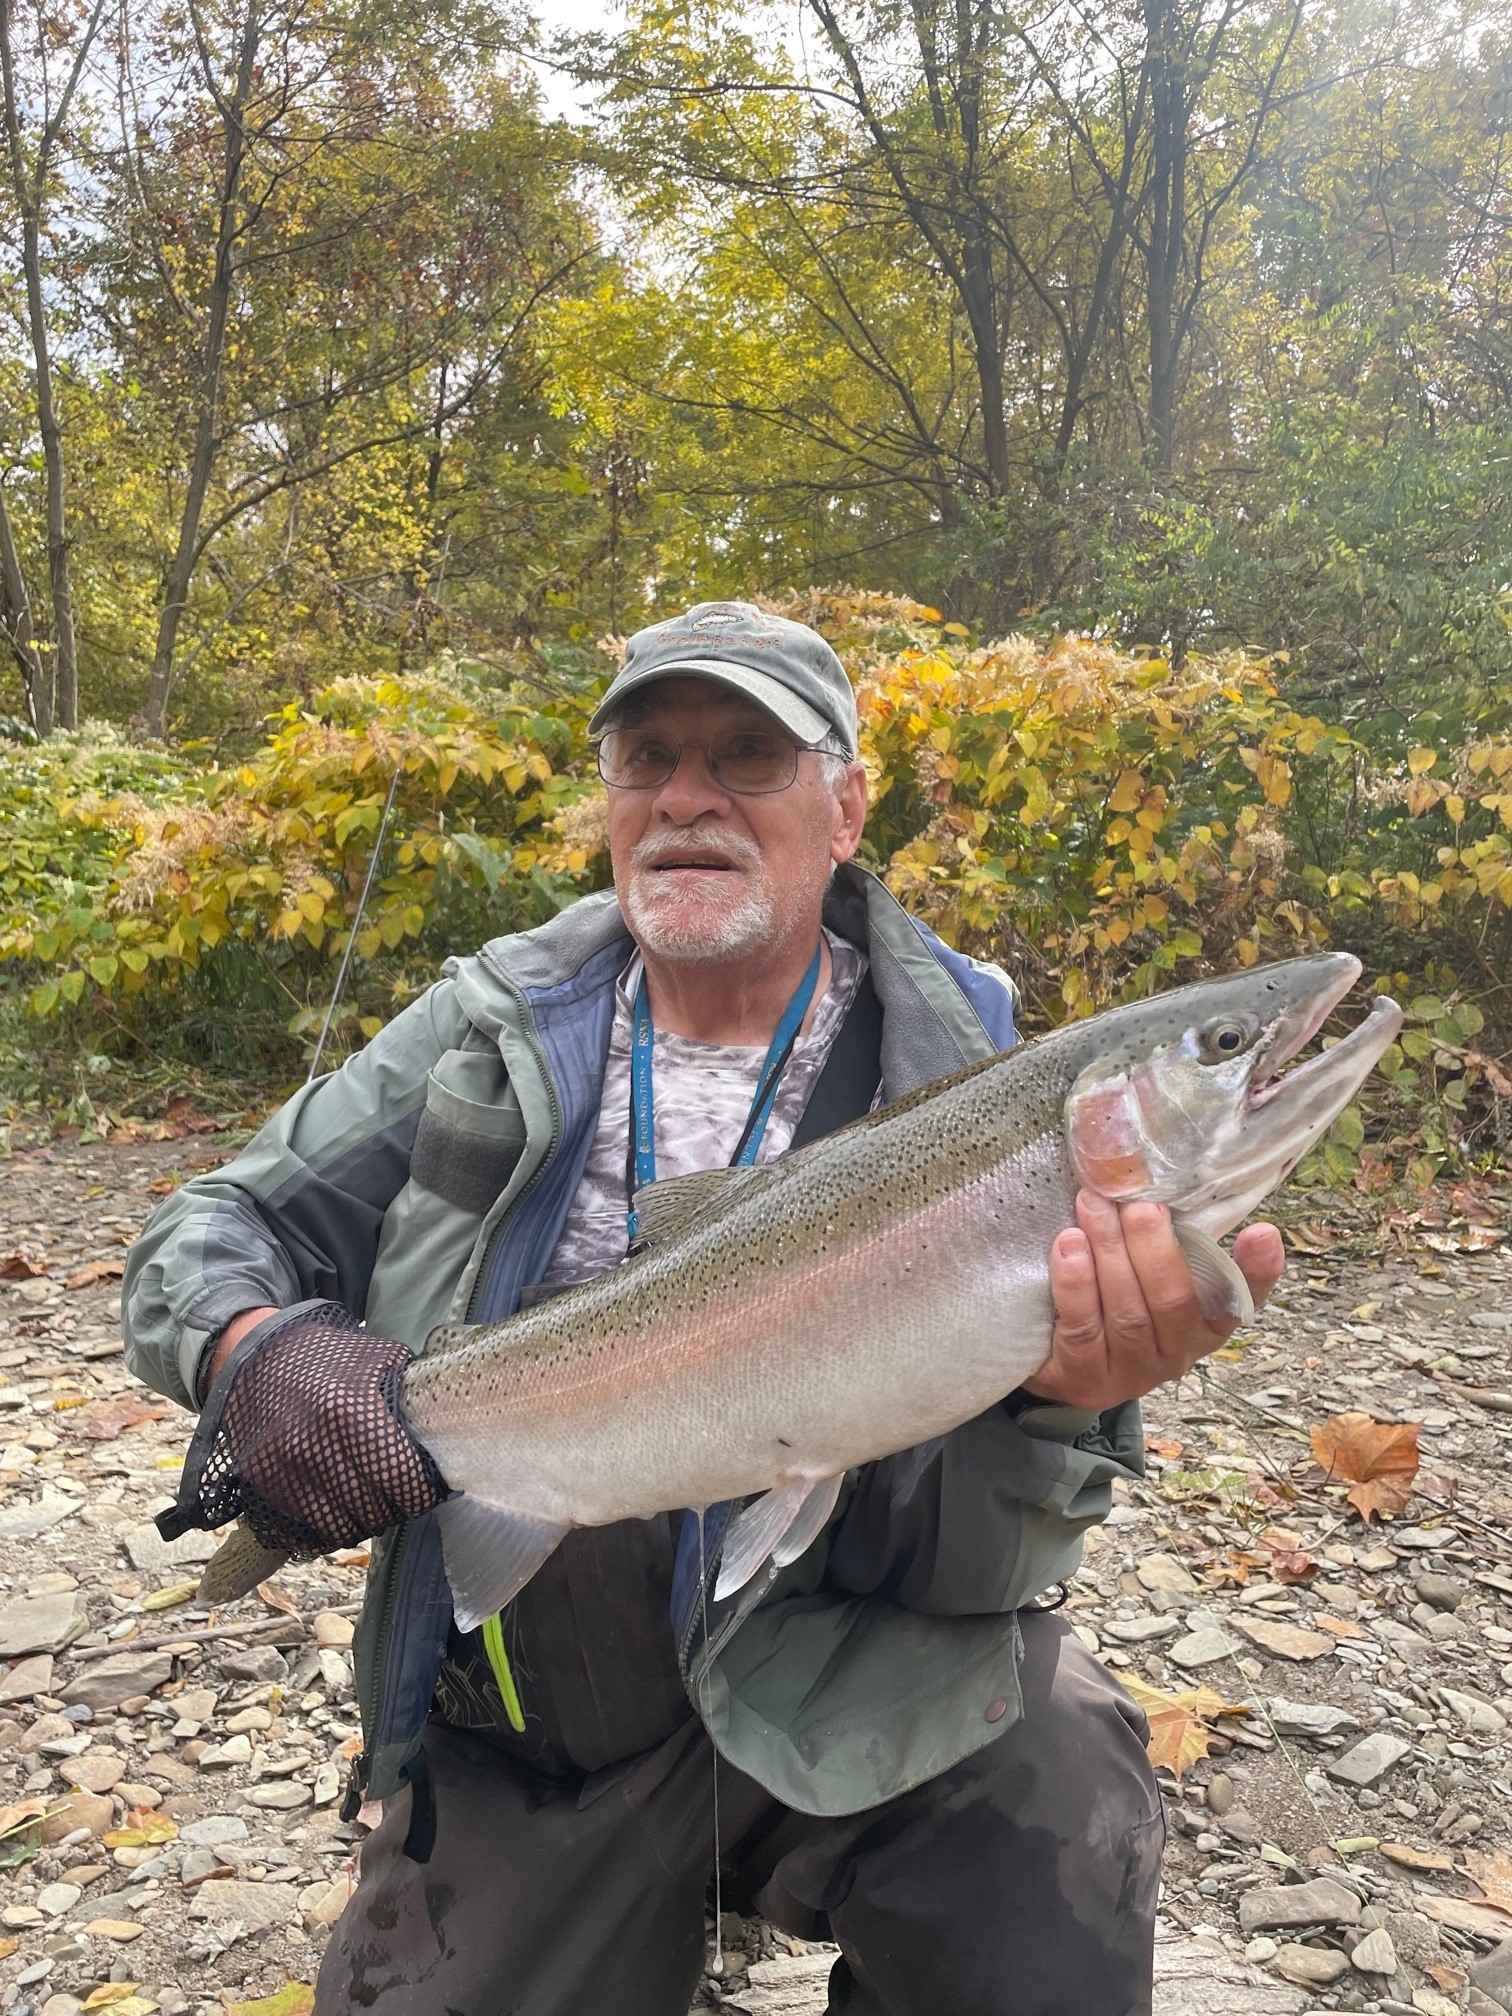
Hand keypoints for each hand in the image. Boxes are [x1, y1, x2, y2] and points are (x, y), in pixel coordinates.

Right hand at [191, 1303, 444, 1551]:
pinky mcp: (264, 1486)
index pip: (400, 1480)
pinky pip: (311, 1527)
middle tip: (406, 1495)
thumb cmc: (328, 1358)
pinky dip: (334, 1523)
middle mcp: (312, 1447)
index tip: (429, 1488)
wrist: (255, 1358)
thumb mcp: (377, 1359)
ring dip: (366, 1519)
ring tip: (378, 1501)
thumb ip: (408, 1394)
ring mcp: (283, 1471)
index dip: (421, 1491)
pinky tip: (346, 1504)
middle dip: (397, 1506)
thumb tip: (443, 1431)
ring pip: (342, 1526)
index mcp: (347, 1412)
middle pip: (374, 1508)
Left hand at [1025, 1192, 1284, 1412]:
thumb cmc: (1108, 1300)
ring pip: (1129, 1313)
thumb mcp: (1143, 1272)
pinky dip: (1076, 1284)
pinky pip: (1084, 1330)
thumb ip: (1160, 1239)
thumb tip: (1156, 1176)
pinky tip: (1068, 1246)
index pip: (1241, 1300)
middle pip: (1174, 1300)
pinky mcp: (1088, 1378)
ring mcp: (1134, 1370)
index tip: (1264, 1232)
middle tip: (1137, 1203)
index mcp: (1204, 1323)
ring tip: (1093, 1207)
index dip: (1258, 1271)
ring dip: (1110, 1253)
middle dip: (1154, 1246)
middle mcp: (1177, 1350)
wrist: (1057, 1364)